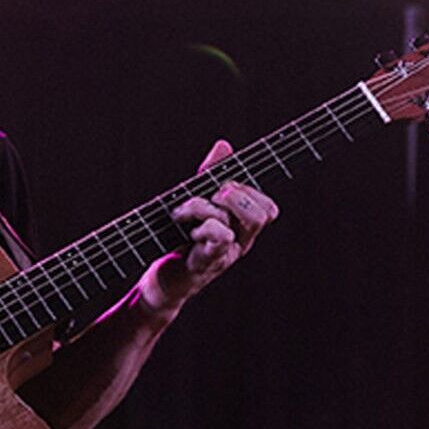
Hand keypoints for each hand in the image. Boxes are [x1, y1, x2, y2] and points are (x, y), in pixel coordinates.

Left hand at [139, 139, 277, 313]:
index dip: (249, 190)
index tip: (220, 186)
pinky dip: (205, 228)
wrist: (161, 283)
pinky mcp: (205, 264)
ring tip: (184, 214)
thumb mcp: (196, 203)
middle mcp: (239, 243)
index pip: (267, 208)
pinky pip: (220, 239)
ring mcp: (225, 256)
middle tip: (208, 198)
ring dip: (204, 209)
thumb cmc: (179, 242)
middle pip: (261, 214)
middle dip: (233, 195)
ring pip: (234, 224)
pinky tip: (189, 232)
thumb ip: (210, 176)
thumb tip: (224, 145)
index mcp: (241, 229)